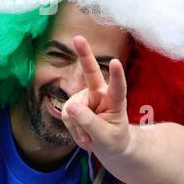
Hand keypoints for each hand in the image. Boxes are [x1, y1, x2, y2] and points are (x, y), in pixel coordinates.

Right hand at [61, 36, 131, 156]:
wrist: (110, 146)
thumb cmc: (114, 140)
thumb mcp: (105, 137)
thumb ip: (90, 123)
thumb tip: (71, 108)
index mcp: (116, 101)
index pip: (118, 88)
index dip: (117, 76)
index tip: (116, 62)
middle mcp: (100, 94)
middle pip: (91, 73)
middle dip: (84, 55)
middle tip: (78, 37)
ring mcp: (86, 97)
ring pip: (71, 109)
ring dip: (78, 127)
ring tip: (90, 135)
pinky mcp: (74, 104)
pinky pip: (65, 115)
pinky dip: (73, 128)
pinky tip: (83, 133)